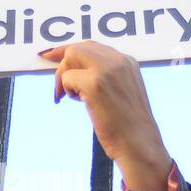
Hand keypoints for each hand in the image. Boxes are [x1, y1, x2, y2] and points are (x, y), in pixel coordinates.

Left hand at [38, 41, 171, 190]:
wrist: (139, 145)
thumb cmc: (128, 127)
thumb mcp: (122, 93)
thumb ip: (106, 77)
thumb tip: (74, 71)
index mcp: (127, 62)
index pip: (93, 46)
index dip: (70, 51)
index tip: (51, 55)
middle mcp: (119, 61)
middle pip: (78, 47)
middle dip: (63, 64)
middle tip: (60, 88)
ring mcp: (107, 70)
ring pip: (70, 57)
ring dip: (64, 79)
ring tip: (74, 98)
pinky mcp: (95, 84)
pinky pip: (67, 77)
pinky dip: (66, 90)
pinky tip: (79, 103)